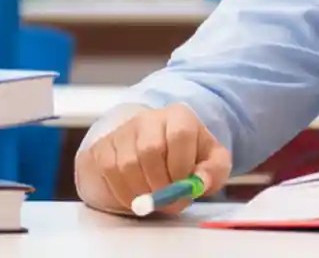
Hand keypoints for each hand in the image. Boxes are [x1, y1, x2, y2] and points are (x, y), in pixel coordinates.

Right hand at [75, 103, 232, 214]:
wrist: (162, 152)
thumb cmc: (190, 157)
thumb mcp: (212, 162)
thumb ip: (214, 171)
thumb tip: (201, 181)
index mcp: (179, 116)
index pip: (179, 135)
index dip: (181, 166)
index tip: (185, 188)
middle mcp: (149, 118)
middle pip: (150, 150)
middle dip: (161, 184)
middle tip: (170, 202)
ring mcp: (123, 131)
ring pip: (127, 164)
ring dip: (142, 191)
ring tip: (156, 200)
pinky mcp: (104, 146)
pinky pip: (109, 171)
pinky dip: (123, 192)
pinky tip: (137, 196)